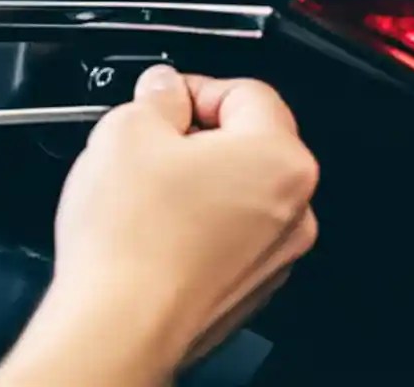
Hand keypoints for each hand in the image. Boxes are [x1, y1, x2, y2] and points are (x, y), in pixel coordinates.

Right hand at [0, 66, 316, 384]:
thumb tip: (164, 88)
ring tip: (142, 194)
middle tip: (144, 147)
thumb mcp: (127, 130)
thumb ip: (156, 96)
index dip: (194, 88)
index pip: (246, 92)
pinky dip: (195, 225)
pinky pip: (227, 234)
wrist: (120, 324)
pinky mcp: (248, 286)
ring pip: (236, 191)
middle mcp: (294, 208)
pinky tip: (151, 231)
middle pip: (247, 143)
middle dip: (194, 138)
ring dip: (194, 183)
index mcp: (279, 158)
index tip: (160, 99)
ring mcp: (274, 254)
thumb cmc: (131, 239)